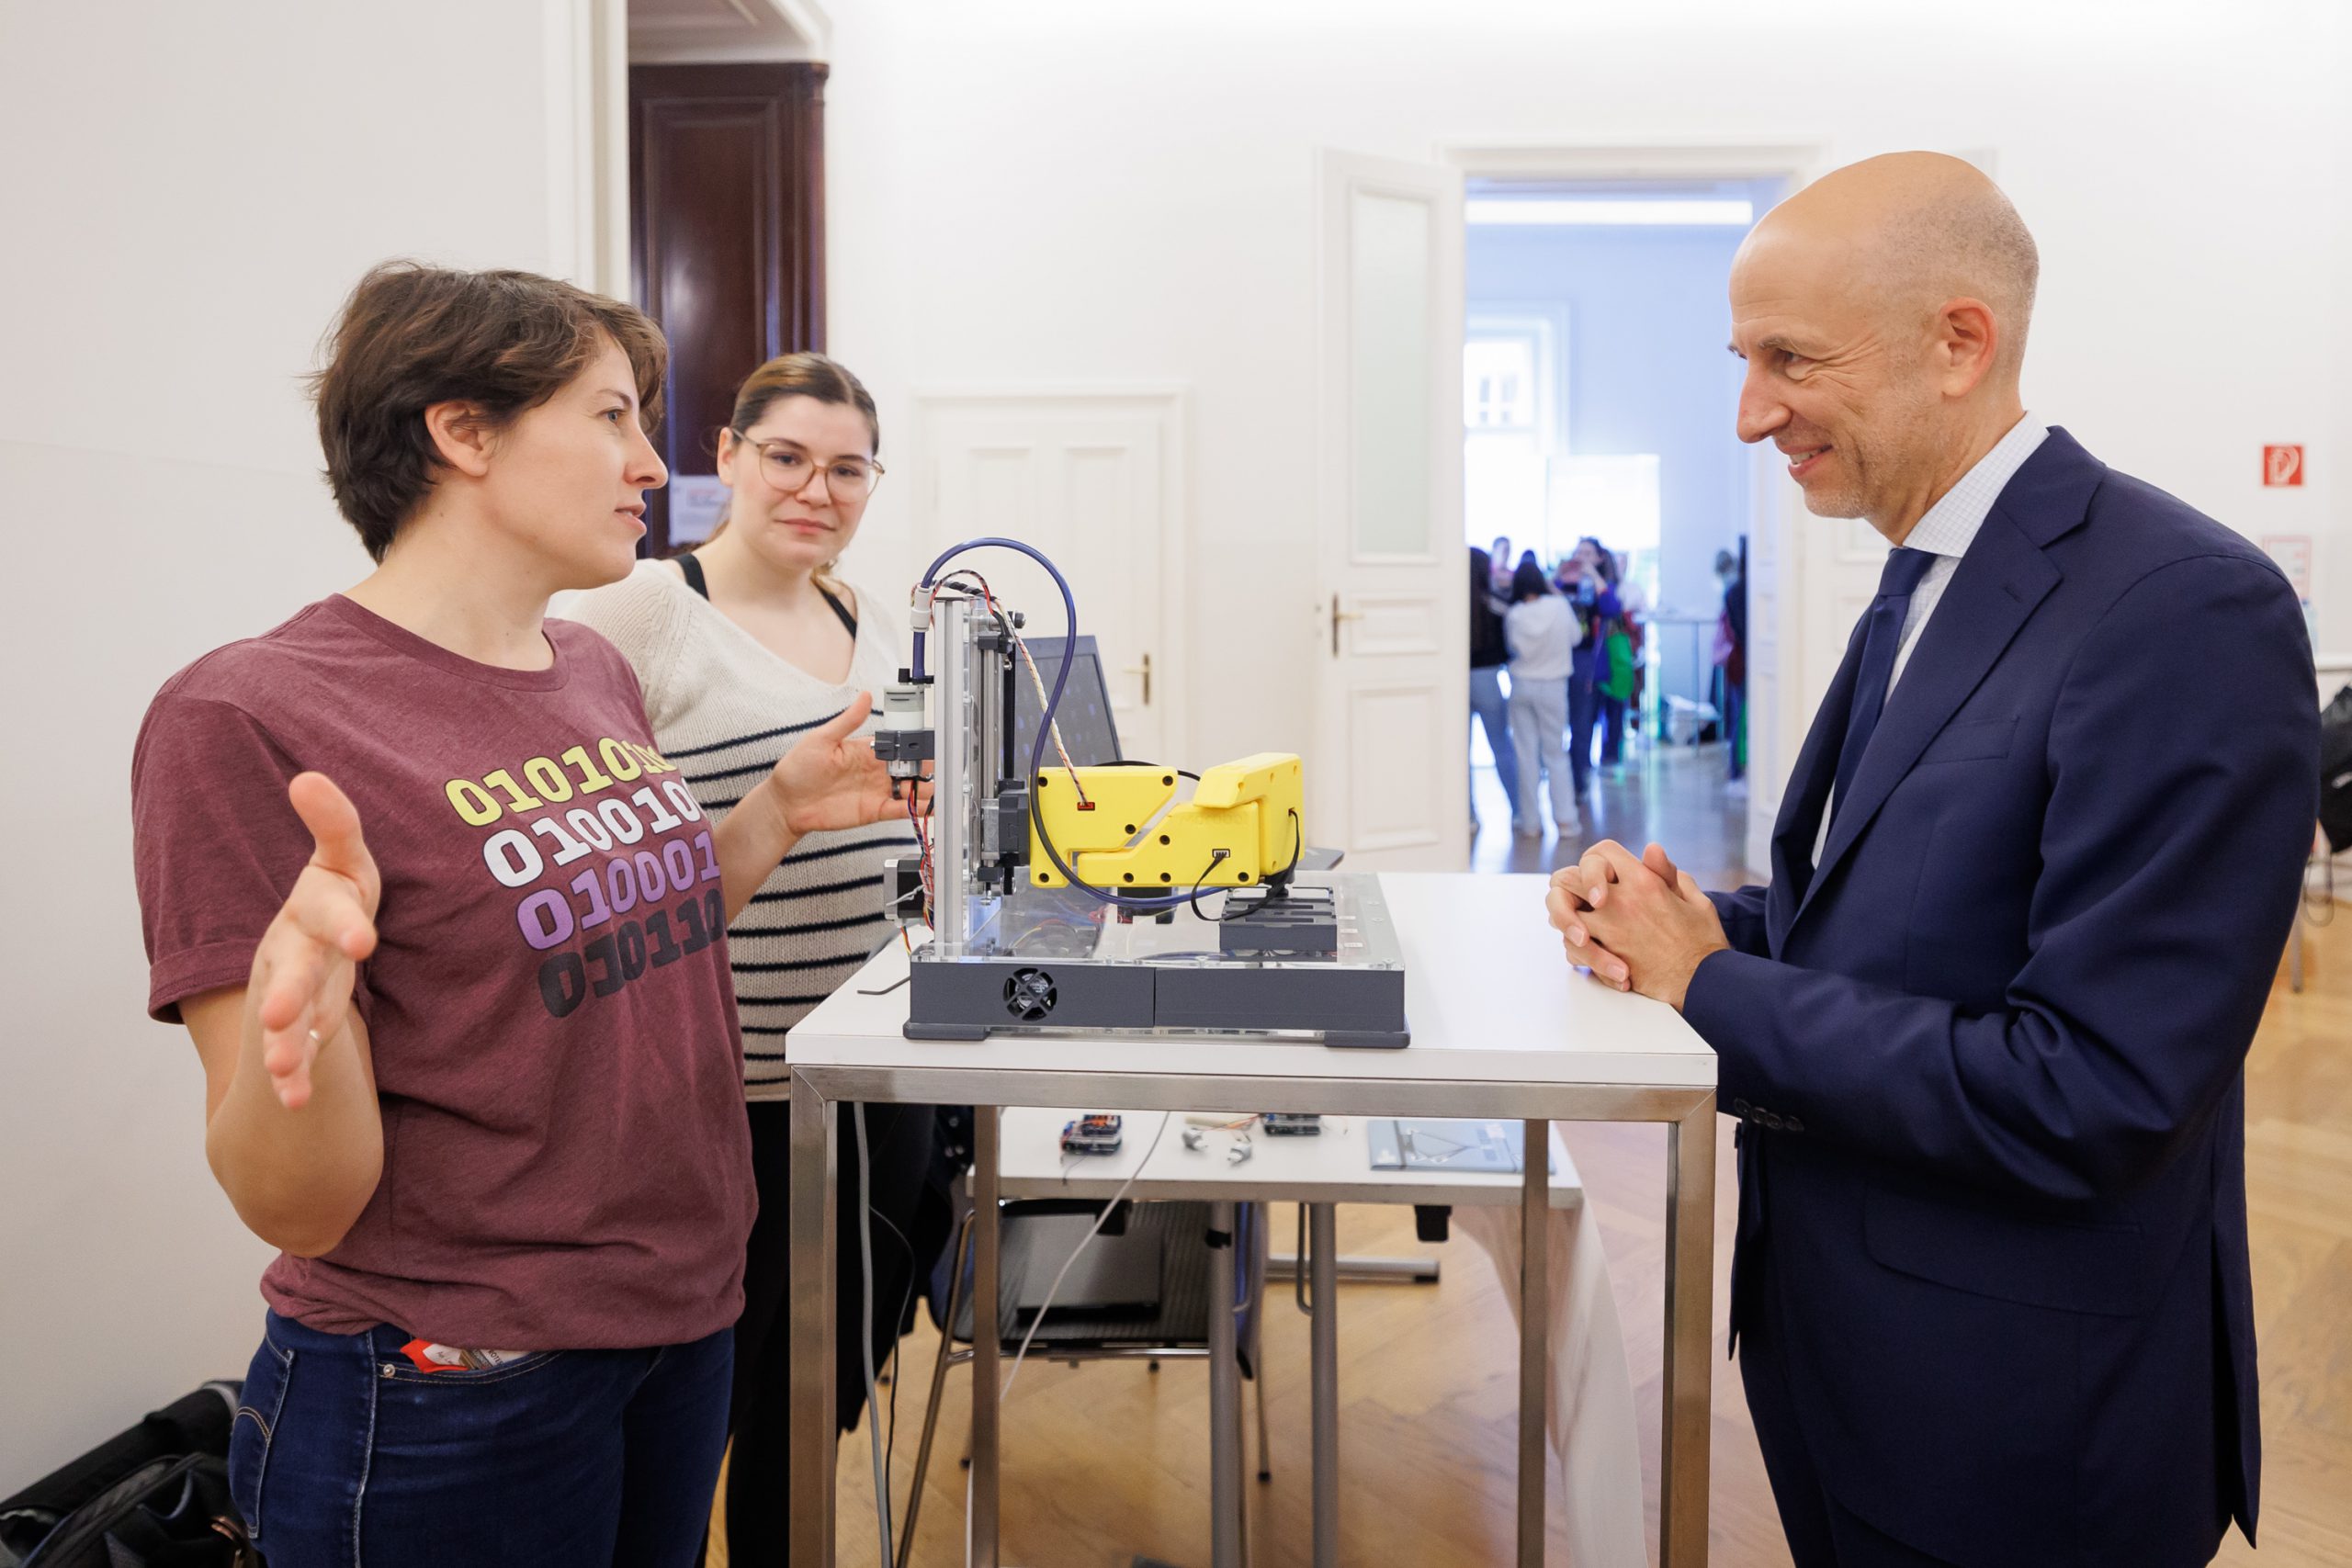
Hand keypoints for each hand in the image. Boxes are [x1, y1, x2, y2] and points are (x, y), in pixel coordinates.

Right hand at [253, 773, 379, 1109]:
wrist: (311, 939)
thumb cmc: (338, 892)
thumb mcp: (343, 858)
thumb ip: (333, 822)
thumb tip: (307, 776)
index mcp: (316, 908)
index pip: (330, 912)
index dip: (345, 924)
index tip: (365, 941)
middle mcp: (295, 951)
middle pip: (293, 973)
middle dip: (285, 994)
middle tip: (277, 1017)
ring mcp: (293, 990)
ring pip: (284, 1020)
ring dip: (279, 1045)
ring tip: (278, 1074)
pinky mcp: (299, 1025)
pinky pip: (294, 1054)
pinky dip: (293, 1079)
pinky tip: (295, 1103)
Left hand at [769, 692, 929, 833]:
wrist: (785, 803)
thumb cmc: (797, 768)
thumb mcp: (821, 739)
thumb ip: (847, 721)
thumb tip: (865, 696)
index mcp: (867, 750)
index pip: (899, 745)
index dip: (916, 745)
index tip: (930, 744)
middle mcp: (876, 771)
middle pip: (912, 768)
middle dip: (929, 768)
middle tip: (944, 768)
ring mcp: (877, 791)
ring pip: (911, 789)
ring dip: (928, 790)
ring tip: (943, 789)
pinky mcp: (874, 811)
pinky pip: (901, 810)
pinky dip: (917, 809)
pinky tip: (928, 807)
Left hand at [1546, 839, 1727, 1009]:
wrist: (1705, 981)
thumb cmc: (1702, 941)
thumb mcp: (1693, 897)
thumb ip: (1667, 872)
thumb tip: (1651, 850)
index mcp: (1644, 881)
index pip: (1603, 852)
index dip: (1597, 861)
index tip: (1603, 875)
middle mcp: (1622, 902)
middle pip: (1567, 880)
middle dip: (1568, 889)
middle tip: (1579, 902)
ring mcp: (1610, 930)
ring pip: (1563, 917)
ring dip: (1568, 923)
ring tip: (1582, 929)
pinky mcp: (1607, 957)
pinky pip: (1572, 950)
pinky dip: (1577, 952)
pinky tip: (1592, 953)